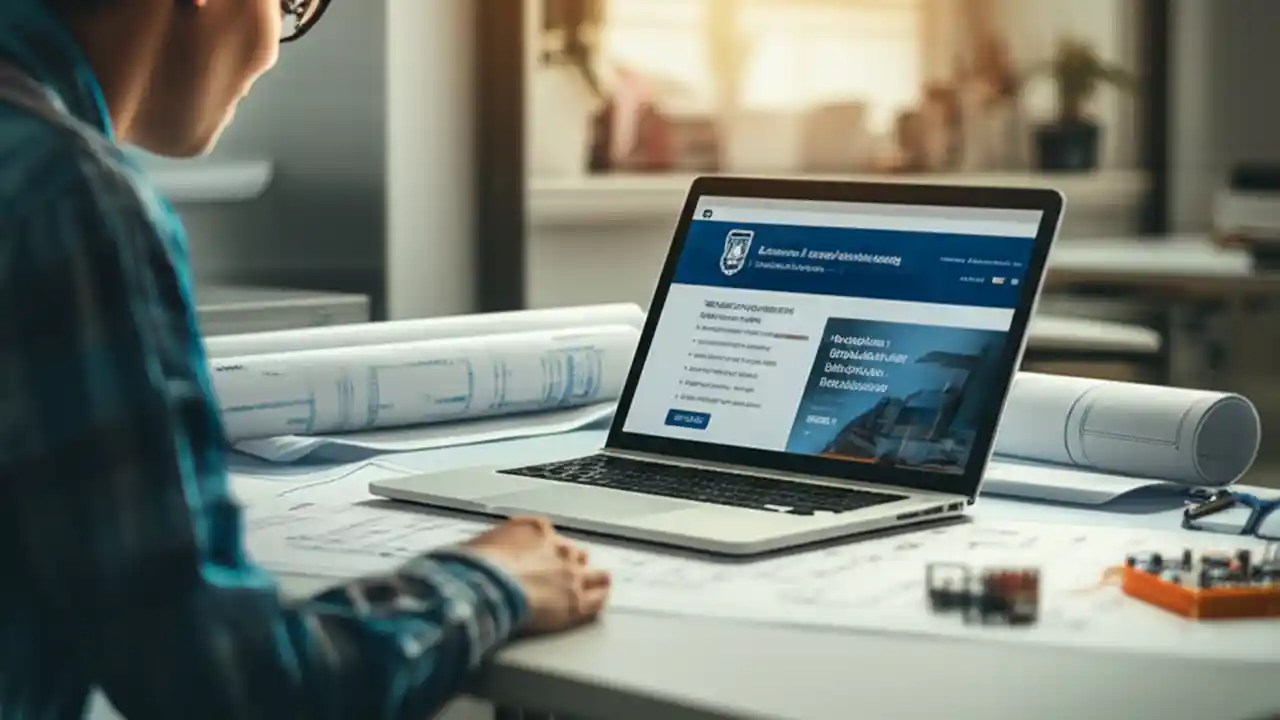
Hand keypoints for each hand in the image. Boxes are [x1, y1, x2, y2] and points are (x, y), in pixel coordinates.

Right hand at [462, 516, 610, 633]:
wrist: (485, 587)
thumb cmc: (474, 566)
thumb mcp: (477, 546)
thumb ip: (488, 548)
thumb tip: (477, 555)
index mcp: (534, 530)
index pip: (550, 535)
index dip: (547, 548)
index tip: (542, 556)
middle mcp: (557, 548)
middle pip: (575, 554)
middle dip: (570, 564)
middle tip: (562, 575)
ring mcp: (570, 575)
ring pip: (595, 575)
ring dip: (592, 580)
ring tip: (596, 585)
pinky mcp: (576, 602)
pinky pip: (598, 600)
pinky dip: (598, 600)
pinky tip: (598, 603)